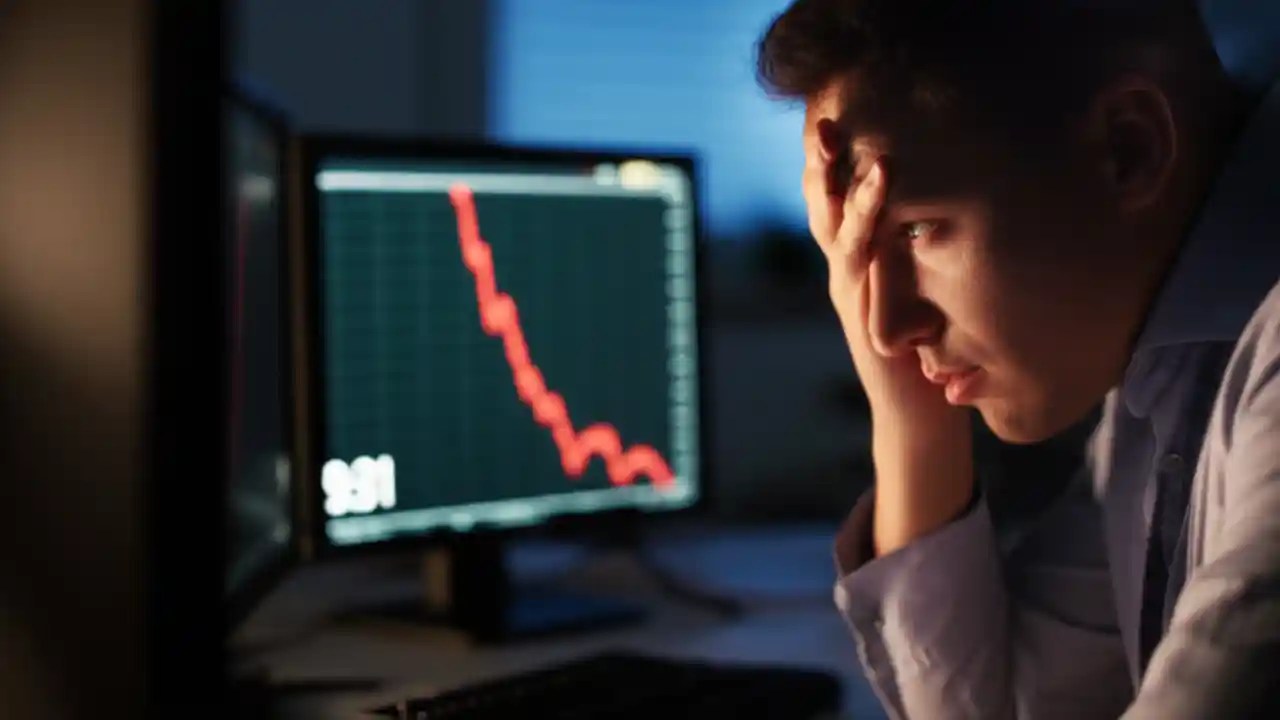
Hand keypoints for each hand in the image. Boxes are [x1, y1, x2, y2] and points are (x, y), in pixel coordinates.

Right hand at [803, 113, 973, 555]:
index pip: (830, 203)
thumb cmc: (920, 346)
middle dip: (824, 171)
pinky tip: (887, 235)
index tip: (824, 117)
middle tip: (825, 128)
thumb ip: (902, 246)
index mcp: (852, 263)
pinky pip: (872, 292)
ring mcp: (855, 306)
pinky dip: (878, 262)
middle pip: (824, 215)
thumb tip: (916, 203)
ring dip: (863, 207)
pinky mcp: (874, 334)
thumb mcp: (910, 284)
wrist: (914, 415)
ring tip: (879, 170)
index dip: (824, 163)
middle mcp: (845, 279)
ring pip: (850, 247)